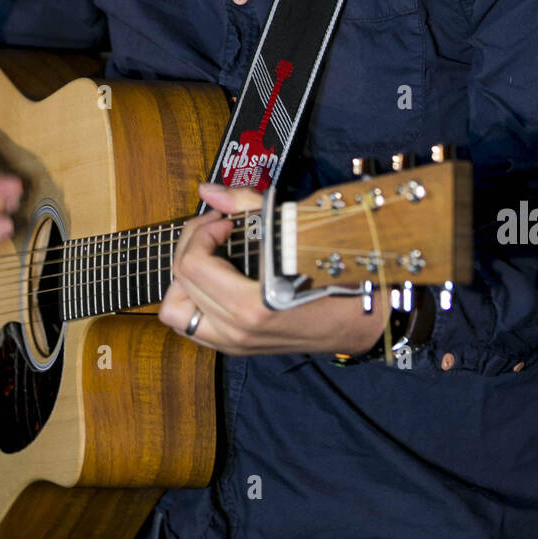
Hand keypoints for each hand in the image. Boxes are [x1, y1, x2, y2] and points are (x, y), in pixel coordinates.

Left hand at [159, 182, 390, 356]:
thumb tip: (208, 190)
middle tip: (215, 228)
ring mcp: (234, 344)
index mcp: (251, 306)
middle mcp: (237, 331)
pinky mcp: (236, 348)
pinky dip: (193, 299)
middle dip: (191, 244)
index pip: (192, 265)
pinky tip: (215, 279)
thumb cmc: (336, 275)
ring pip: (175, 311)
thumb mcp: (293, 230)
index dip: (200, 232)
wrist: (362, 319)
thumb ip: (244, 206)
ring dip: (185, 279)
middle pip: (180, 282)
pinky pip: (192, 325)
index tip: (223, 221)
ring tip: (208, 257)